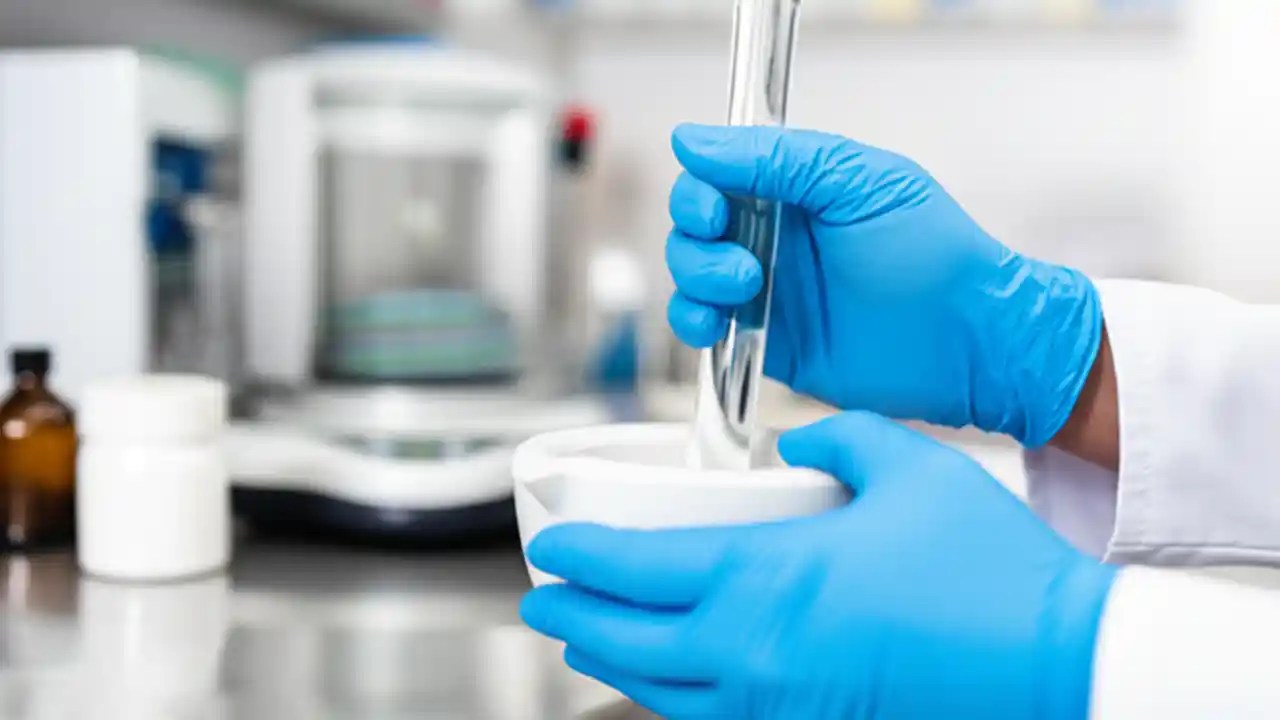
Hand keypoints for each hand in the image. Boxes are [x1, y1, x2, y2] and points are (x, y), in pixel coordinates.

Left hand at [522, 412, 1116, 719]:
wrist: (1056, 661)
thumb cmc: (986, 564)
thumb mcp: (907, 465)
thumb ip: (837, 436)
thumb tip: (793, 446)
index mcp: (770, 577)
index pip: (639, 570)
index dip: (582, 559)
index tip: (548, 547)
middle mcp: (757, 652)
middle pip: (628, 642)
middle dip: (572, 619)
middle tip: (541, 599)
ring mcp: (780, 704)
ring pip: (661, 692)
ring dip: (611, 663)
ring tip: (585, 640)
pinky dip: (671, 700)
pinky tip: (669, 683)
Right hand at [666, 124, 1101, 446]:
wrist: (969, 342)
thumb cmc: (935, 255)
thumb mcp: (859, 182)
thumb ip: (776, 157)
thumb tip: (693, 140)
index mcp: (795, 189)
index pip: (716, 175)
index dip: (700, 188)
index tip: (713, 205)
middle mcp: (774, 236)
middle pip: (692, 225)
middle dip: (696, 237)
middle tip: (739, 253)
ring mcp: (767, 290)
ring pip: (690, 275)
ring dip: (697, 278)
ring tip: (747, 288)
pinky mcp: (766, 342)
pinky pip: (704, 329)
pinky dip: (693, 325)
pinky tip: (717, 326)